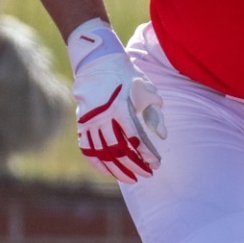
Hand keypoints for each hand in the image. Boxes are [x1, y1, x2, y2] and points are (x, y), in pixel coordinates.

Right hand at [67, 21, 165, 183]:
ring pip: (104, 153)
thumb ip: (154, 113)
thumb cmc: (127, 76)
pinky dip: (97, 163)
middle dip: (135, 165)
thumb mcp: (146, 89)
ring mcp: (90, 121)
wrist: (97, 63)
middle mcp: (103, 117)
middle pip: (120, 149)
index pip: (136, 138)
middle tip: (147, 175)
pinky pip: (87, 149)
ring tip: (131, 179)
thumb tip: (162, 135)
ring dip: (118, 169)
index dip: (147, 154)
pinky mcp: (81, 124)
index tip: (157, 163)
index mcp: (121, 108)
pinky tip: (108, 173)